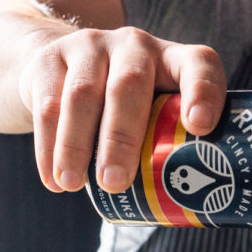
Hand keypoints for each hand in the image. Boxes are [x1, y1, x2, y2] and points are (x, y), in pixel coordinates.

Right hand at [20, 25, 225, 193]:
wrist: (66, 64)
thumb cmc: (129, 106)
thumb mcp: (156, 111)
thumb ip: (170, 143)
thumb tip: (184, 204)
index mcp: (175, 60)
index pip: (200, 64)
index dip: (203, 92)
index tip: (199, 126)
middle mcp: (136, 46)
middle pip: (129, 85)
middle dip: (121, 137)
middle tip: (115, 183)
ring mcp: (91, 47)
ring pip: (82, 94)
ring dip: (76, 144)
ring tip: (74, 184)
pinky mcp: (50, 59)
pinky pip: (48, 104)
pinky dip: (48, 147)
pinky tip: (53, 178)